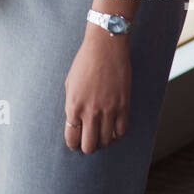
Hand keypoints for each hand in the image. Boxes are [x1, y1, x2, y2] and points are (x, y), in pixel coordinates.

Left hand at [64, 28, 130, 153]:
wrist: (105, 47)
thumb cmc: (84, 62)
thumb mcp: (70, 84)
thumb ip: (72, 105)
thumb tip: (75, 123)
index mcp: (73, 106)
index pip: (72, 139)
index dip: (73, 144)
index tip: (76, 143)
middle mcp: (90, 111)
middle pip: (89, 146)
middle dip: (87, 147)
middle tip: (89, 141)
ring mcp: (108, 110)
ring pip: (106, 141)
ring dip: (102, 141)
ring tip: (101, 135)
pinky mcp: (123, 106)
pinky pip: (121, 131)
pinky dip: (116, 135)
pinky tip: (113, 131)